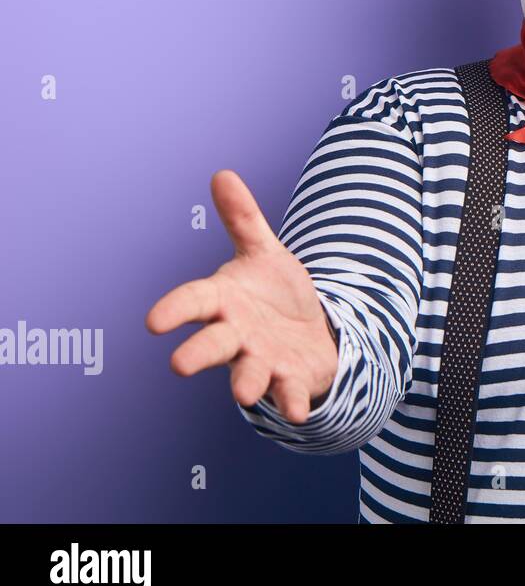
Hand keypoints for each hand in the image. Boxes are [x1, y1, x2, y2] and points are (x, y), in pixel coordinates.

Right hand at [145, 169, 339, 423]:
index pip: (194, 303)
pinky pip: (288, 393)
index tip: (153, 321)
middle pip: (212, 345)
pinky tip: (298, 411)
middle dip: (198, 354)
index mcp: (224, 301)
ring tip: (243, 393)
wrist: (310, 332)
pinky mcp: (288, 379)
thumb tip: (222, 174)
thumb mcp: (264, 252)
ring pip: (248, 373)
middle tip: (180, 365)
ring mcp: (261, 360)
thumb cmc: (274, 293)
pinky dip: (291, 402)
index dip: (175, 310)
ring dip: (245, 382)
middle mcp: (236, 334)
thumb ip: (243, 219)